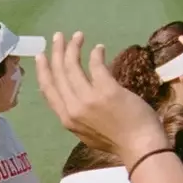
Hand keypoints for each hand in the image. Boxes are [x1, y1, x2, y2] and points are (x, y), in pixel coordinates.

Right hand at [34, 32, 166, 161]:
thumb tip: (77, 100)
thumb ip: (79, 116)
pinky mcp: (107, 90)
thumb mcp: (88, 133)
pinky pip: (96, 65)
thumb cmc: (117, 142)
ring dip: (73, 47)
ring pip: (72, 66)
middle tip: (58, 36)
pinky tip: (99, 48)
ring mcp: (89, 99)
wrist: (140, 147)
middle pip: (58, 73)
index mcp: (67, 119)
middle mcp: (73, 108)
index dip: (43, 70)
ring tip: (77, 36)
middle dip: (56, 52)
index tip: (41, 55)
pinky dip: (96, 54)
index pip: (49, 90)